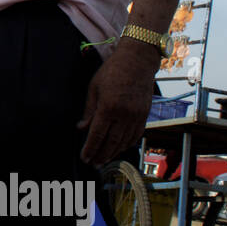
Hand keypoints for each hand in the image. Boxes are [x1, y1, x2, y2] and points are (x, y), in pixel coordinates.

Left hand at [77, 41, 157, 165]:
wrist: (137, 61)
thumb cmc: (112, 71)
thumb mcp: (94, 88)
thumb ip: (89, 111)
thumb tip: (81, 128)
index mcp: (108, 107)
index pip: (97, 135)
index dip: (90, 149)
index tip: (84, 158)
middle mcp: (124, 114)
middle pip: (111, 142)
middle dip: (101, 155)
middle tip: (93, 164)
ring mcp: (136, 116)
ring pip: (124, 141)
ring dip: (113, 153)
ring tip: (104, 160)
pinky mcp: (145, 115)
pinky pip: (136, 135)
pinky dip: (127, 144)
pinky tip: (119, 148)